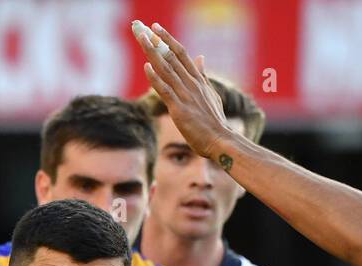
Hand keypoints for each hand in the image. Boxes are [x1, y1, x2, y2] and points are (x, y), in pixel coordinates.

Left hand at [131, 21, 232, 158]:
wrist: (221, 141)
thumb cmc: (215, 122)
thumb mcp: (211, 94)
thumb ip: (203, 76)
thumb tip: (200, 58)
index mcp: (198, 80)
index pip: (182, 53)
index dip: (168, 39)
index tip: (156, 28)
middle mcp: (191, 83)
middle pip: (171, 57)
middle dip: (155, 42)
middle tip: (141, 29)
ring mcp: (186, 95)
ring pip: (166, 69)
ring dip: (152, 53)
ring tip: (141, 38)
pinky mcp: (180, 109)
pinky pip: (166, 90)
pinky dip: (156, 78)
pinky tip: (147, 67)